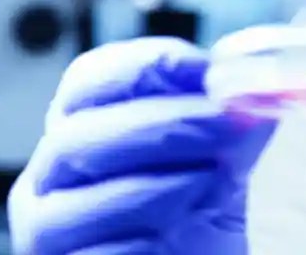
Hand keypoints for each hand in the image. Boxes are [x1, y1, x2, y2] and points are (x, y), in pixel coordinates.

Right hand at [8, 38, 274, 254]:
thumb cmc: (196, 206)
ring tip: (215, 182)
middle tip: (227, 123)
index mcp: (85, 121)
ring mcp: (51, 227)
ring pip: (80, 203)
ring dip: (160, 187)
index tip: (201, 70)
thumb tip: (254, 88)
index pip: (89, 78)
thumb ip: (228, 119)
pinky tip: (184, 234)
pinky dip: (146, 245)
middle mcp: (54, 172)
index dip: (144, 67)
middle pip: (80, 137)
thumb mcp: (218, 154)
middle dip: (165, 125)